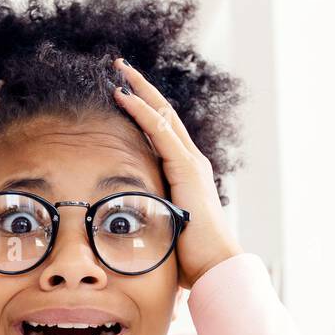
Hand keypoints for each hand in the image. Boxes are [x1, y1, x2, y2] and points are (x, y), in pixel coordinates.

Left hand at [110, 57, 242, 288]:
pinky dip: (141, 111)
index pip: (163, 132)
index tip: (123, 93)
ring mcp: (191, 163)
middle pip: (165, 114)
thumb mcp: (165, 228)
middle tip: (120, 69)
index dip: (144, 109)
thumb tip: (131, 228)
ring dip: (139, 90)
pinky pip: (160, 131)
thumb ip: (152, 217)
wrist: (215, 265)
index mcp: (187, 174)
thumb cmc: (191, 257)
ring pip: (163, 114)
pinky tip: (123, 96)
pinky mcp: (186, 169)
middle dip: (142, 88)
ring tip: (118, 71)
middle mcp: (192, 162)